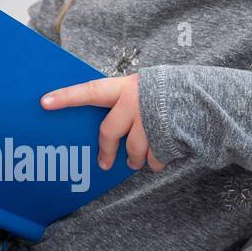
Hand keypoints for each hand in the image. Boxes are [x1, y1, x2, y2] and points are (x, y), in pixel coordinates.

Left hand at [41, 73, 165, 172]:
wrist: (207, 99)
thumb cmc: (171, 92)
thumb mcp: (145, 87)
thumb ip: (124, 101)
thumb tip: (109, 125)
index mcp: (126, 87)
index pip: (90, 92)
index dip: (66, 97)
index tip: (44, 102)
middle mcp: (135, 103)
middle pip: (109, 132)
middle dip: (107, 151)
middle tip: (105, 163)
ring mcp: (150, 122)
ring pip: (133, 150)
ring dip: (134, 160)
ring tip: (137, 162)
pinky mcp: (165, 139)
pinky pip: (153, 158)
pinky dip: (156, 162)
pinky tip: (162, 155)